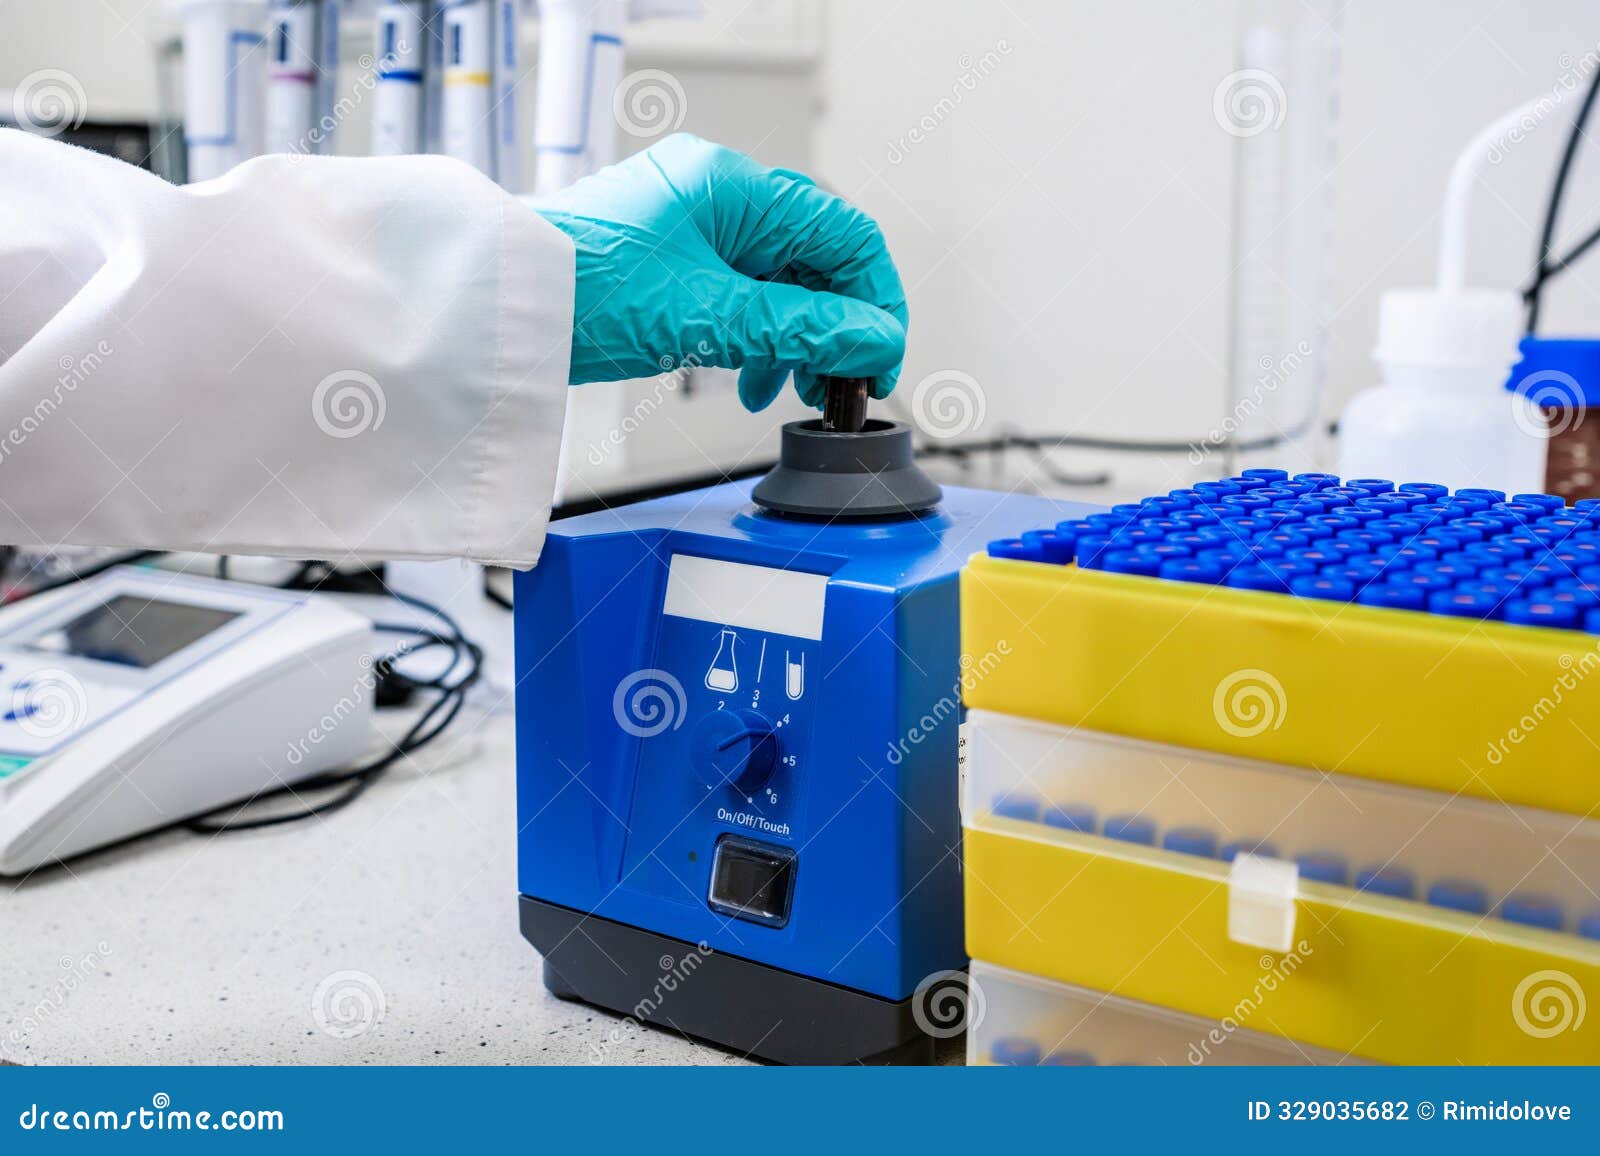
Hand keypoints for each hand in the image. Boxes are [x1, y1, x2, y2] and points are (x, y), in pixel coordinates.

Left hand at [534, 134, 907, 410]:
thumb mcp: (711, 318)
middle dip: (835, 327)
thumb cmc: (579, 293)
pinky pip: (739, 294)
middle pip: (814, 260)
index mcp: (733, 186)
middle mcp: (716, 194)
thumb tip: (875, 340)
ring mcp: (692, 225)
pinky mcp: (670, 260)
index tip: (880, 358)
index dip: (875, 301)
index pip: (844, 234)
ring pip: (779, 282)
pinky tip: (751, 379)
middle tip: (843, 383)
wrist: (498, 312)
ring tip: (795, 390)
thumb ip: (804, 328)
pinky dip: (757, 338)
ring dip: (797, 340)